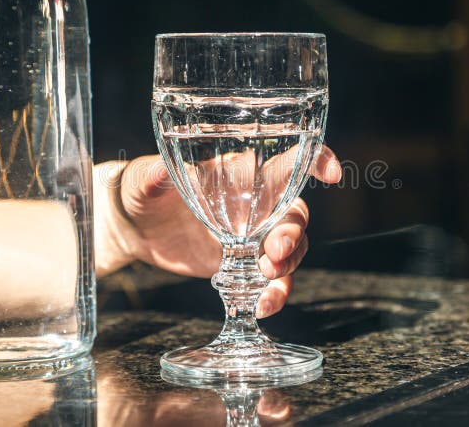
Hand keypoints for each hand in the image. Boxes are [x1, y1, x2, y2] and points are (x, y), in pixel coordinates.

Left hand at [93, 146, 341, 317]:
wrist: (136, 228)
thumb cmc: (144, 191)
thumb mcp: (145, 182)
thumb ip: (153, 177)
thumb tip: (156, 171)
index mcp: (241, 175)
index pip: (288, 163)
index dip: (316, 161)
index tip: (332, 172)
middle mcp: (255, 206)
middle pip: (294, 216)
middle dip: (292, 235)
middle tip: (271, 252)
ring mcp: (252, 238)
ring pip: (292, 252)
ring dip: (287, 269)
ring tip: (265, 284)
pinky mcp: (243, 266)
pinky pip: (272, 282)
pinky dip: (274, 295)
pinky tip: (259, 306)